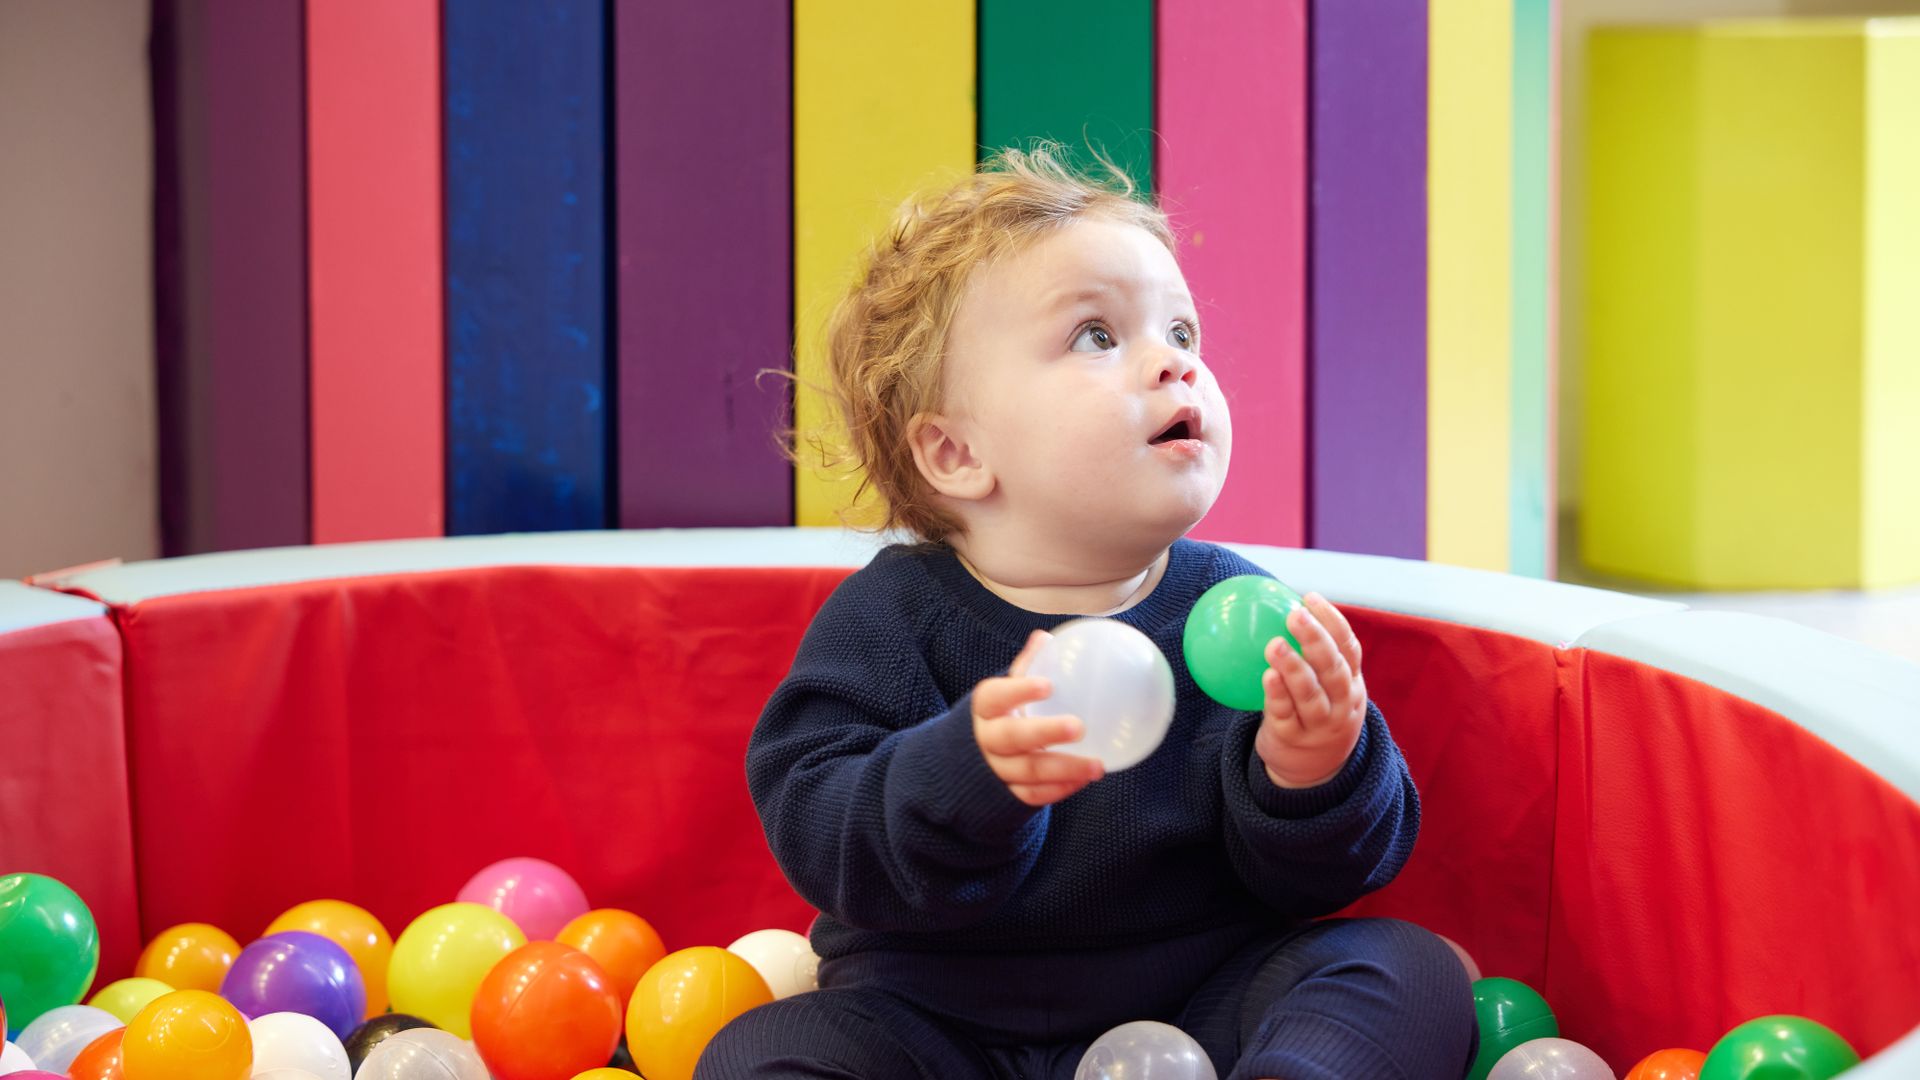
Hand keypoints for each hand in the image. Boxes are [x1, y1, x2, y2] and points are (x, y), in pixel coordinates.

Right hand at [973, 630, 1104, 806]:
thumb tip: (1045, 637)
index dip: (1018, 691)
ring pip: (1028, 770)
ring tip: (1098, 765)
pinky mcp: (1007, 795)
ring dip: (1065, 768)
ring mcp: (996, 770)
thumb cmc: (1000, 716)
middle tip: (1079, 727)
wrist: (970, 760)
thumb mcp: (1004, 691)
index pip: (994, 696)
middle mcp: (986, 740)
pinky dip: (1059, 789)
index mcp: (985, 709)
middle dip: (1046, 733)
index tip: (1046, 685)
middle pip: (1011, 737)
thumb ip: (1025, 667)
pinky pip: (1033, 795)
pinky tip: (1083, 780)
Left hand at [1255, 593, 1366, 789]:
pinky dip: (1277, 695)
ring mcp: (1321, 724)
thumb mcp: (1325, 689)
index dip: (1332, 621)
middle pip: (1333, 669)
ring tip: (1275, 645)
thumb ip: (1310, 658)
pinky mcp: (1296, 740)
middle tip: (1295, 616)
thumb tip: (1273, 610)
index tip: (1309, 597)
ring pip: (1311, 694)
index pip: (1348, 648)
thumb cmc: (1314, 715)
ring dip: (1294, 668)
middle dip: (1317, 640)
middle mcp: (1341, 703)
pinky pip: (1286, 715)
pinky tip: (1266, 676)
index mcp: (1351, 684)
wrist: (1314, 772)